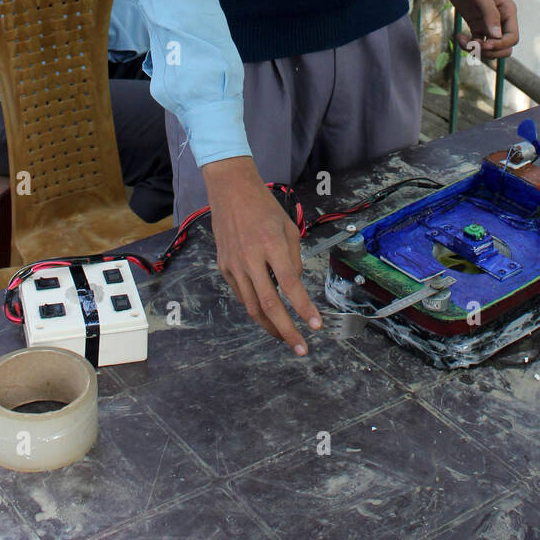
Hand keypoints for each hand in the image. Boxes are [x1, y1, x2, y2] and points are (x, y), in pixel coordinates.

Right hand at [202, 156, 321, 354]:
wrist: (230, 191)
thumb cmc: (264, 207)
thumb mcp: (288, 228)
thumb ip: (294, 259)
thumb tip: (296, 287)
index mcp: (271, 245)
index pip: (290, 284)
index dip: (303, 308)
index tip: (315, 325)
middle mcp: (251, 258)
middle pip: (269, 304)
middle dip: (286, 330)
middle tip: (301, 348)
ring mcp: (234, 264)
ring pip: (252, 307)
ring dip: (270, 326)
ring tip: (285, 336)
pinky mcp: (224, 267)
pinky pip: (242, 295)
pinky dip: (255, 308)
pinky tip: (266, 313)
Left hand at [440, 0, 518, 60]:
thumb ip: (490, 15)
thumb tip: (497, 37)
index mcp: (508, 12)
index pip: (512, 38)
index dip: (500, 45)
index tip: (483, 44)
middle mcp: (501, 20)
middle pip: (504, 48)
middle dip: (490, 52)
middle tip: (473, 45)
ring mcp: (488, 24)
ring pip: (491, 49)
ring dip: (477, 51)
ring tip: (462, 41)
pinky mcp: (476, 25)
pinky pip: (477, 43)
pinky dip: (468, 45)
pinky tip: (458, 36)